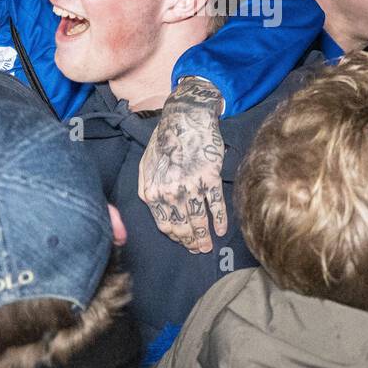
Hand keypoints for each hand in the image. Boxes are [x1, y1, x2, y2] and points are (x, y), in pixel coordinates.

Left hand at [137, 77, 225, 253]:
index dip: (175, 236)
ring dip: (204, 237)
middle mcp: (170, 193)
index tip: (182, 242)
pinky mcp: (210, 179)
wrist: (186, 118)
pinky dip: (219, 222)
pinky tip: (221, 231)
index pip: (164, 224)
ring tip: (208, 246)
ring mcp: (191, 187)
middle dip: (190, 241)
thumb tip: (153, 207)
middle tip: (197, 250)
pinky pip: (215, 207)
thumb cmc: (164, 139)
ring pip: (198, 221)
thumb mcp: (146, 164)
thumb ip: (147, 188)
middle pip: (181, 226)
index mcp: (152, 190)